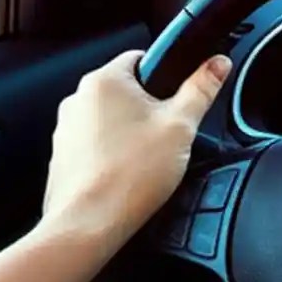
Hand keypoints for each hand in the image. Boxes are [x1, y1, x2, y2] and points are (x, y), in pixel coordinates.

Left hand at [40, 50, 232, 254]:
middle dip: (149, 109)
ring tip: (147, 159)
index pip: (141, 57)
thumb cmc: (128, 176)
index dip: (166, 75)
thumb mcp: (180, 126)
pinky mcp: (63, 157)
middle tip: (168, 134)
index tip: (178, 96)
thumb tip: (217, 64)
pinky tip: (127, 174)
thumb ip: (201, 89)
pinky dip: (112, 154)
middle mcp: (78, 99)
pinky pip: (95, 145)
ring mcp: (66, 130)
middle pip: (126, 91)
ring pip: (110, 119)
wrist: (88, 225)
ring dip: (130, 132)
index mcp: (104, 81)